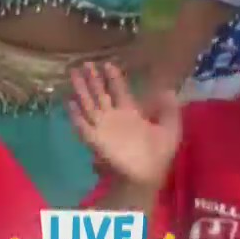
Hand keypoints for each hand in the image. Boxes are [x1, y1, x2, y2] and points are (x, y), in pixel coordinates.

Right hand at [67, 62, 180, 190]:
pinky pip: (82, 125)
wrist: (146, 176)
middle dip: (93, 79)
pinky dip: (75, 115)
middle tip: (86, 63)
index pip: (119, 90)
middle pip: (100, 93)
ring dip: (81, 89)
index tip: (107, 64)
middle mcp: (113, 117)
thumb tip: (168, 88)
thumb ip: (169, 110)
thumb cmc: (158, 154)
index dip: (113, 78)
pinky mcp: (94, 139)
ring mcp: (102, 127)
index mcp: (130, 113)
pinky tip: (69, 102)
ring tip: (74, 73)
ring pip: (88, 103)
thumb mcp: (170, 129)